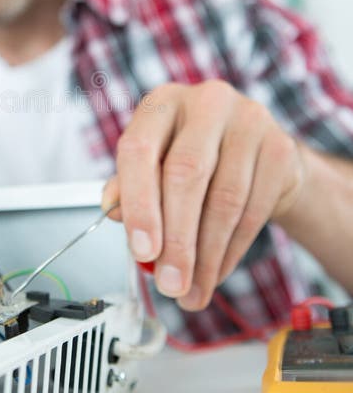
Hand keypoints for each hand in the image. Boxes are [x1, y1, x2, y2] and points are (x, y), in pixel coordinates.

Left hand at [102, 80, 304, 310]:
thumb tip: (114, 211)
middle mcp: (205, 102)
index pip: (140, 150)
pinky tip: (216, 271)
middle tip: (170, 283)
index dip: (139, 204)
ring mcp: (248, 120)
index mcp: (162, 103)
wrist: (256, 153)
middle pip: (186, 174)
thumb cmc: (195, 159)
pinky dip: (232, 250)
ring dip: (206, 255)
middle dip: (177, 240)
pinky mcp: (280, 148)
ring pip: (225, 199)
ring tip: (192, 290)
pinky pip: (254, 210)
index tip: (142, 251)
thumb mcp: (155, 165)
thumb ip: (130, 186)